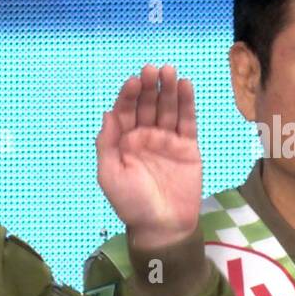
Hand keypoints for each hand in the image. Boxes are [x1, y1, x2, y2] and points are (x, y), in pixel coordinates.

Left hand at [96, 64, 202, 248]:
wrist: (161, 226)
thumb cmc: (131, 203)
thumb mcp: (109, 175)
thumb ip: (107, 144)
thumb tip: (107, 113)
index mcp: (123, 142)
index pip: (125, 111)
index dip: (128, 95)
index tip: (133, 80)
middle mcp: (144, 137)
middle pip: (147, 105)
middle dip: (149, 87)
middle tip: (152, 69)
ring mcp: (166, 140)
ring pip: (167, 109)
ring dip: (168, 90)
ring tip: (169, 72)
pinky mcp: (187, 146)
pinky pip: (187, 121)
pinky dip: (186, 104)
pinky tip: (185, 86)